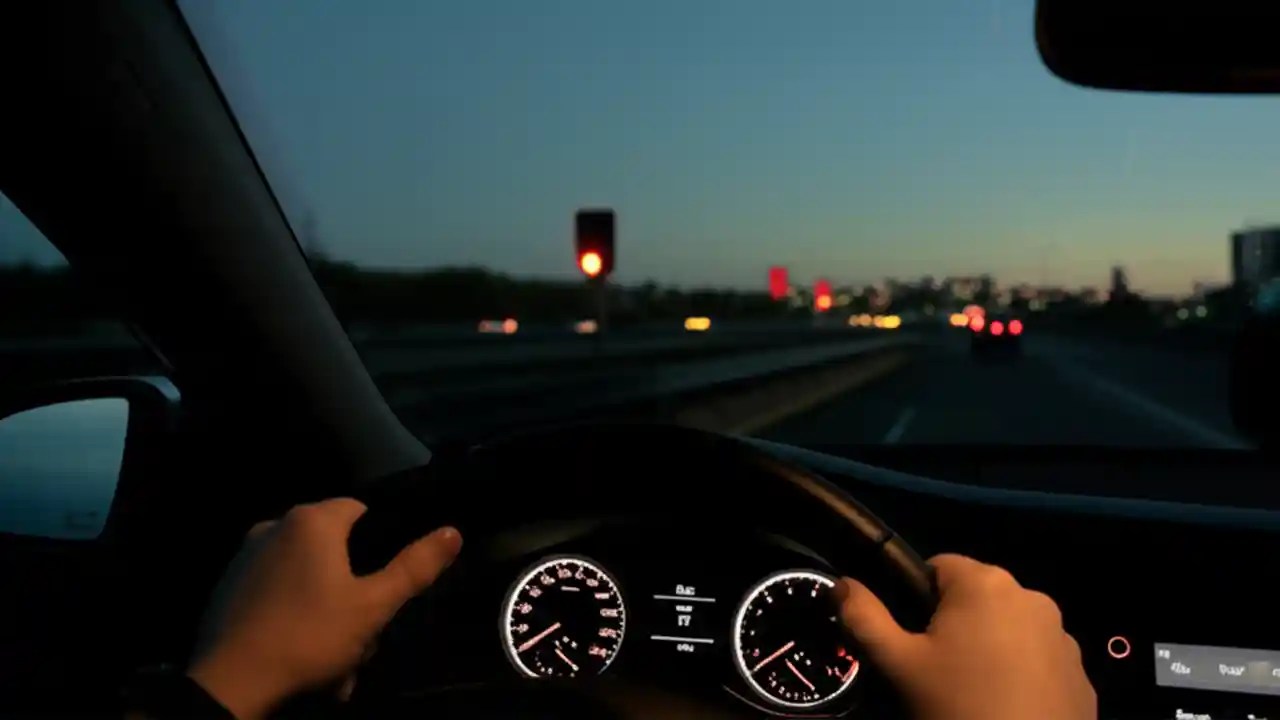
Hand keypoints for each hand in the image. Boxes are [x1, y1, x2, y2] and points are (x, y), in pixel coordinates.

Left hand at [187, 498, 461, 719]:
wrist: (230, 682)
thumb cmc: (309, 635)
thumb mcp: (372, 607)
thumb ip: (414, 567)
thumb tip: (453, 531)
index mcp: (311, 520)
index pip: (360, 509)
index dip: (380, 543)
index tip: (385, 583)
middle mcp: (274, 525)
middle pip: (332, 548)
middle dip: (351, 588)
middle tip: (361, 632)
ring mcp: (245, 555)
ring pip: (304, 574)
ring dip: (323, 607)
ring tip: (333, 655)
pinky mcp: (226, 586)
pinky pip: (275, 591)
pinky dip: (291, 614)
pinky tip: (299, 650)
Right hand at [834, 554, 1094, 719]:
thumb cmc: (956, 706)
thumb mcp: (897, 665)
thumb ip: (863, 617)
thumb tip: (843, 584)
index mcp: (985, 583)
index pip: (938, 566)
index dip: (915, 599)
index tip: (911, 641)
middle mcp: (1032, 597)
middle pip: (976, 597)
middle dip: (953, 625)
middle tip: (935, 672)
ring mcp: (1063, 637)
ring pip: (1009, 628)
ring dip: (989, 647)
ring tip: (970, 693)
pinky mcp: (1081, 675)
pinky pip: (1038, 659)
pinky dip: (1019, 674)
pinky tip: (1004, 706)